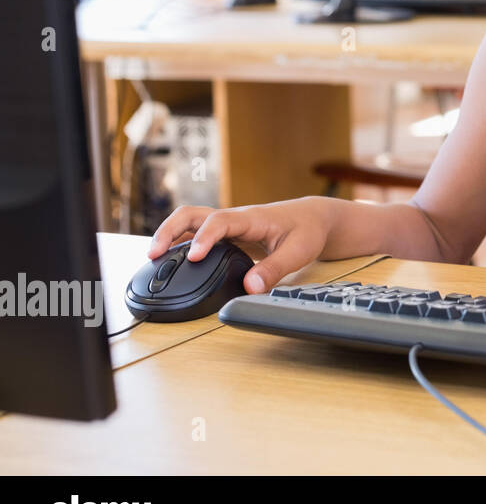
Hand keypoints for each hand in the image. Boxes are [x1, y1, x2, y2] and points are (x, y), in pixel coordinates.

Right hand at [149, 197, 334, 293]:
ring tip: (153, 259)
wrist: (313, 219)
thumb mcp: (299, 251)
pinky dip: (180, 244)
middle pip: (193, 214)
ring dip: (170, 236)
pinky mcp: (226, 235)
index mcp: (251, 218)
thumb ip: (275, 269)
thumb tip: (250, 288)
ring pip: (190, 222)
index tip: (193, 257)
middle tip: (154, 254)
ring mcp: (228, 226)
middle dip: (170, 231)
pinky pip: (196, 234)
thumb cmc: (307, 230)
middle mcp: (234, 219)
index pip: (220, 221)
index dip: (204, 237)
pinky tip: (171, 261)